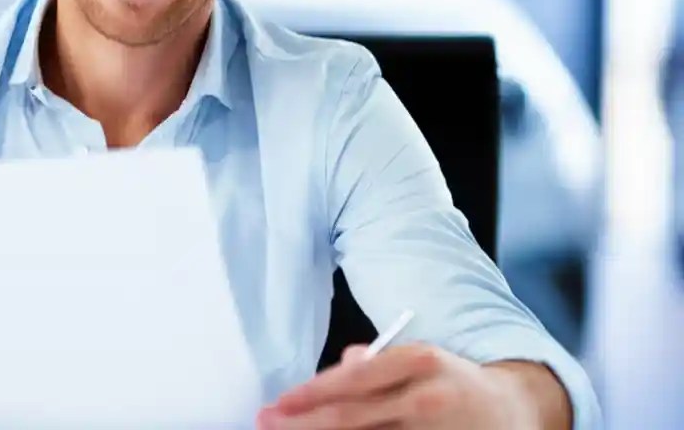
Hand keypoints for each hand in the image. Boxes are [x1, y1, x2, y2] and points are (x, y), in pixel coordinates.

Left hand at [256, 343, 528, 428]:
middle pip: (351, 418)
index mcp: (419, 361)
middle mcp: (427, 397)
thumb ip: (375, 363)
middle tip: (266, 423)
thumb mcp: (419, 359)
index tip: (276, 405)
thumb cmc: (453, 382)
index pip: (353, 379)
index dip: (308, 394)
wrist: (516, 410)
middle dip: (302, 424)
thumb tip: (340, 364)